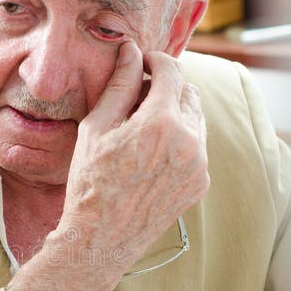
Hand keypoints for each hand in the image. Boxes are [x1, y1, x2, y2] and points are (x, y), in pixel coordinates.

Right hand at [58, 40, 209, 282]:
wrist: (101, 239)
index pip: (172, 71)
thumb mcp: (96, 128)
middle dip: (166, 87)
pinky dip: (179, 140)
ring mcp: (199, 165)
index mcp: (162, 124)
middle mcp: (189, 143)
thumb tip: (130, 51)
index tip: (140, 65)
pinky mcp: (200, 183)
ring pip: (196, 119)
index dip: (154, 61)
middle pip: (188, 92)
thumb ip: (119, 85)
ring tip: (142, 128)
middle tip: (136, 98)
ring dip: (174, 113)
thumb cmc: (90, 183)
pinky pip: (196, 147)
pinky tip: (150, 154)